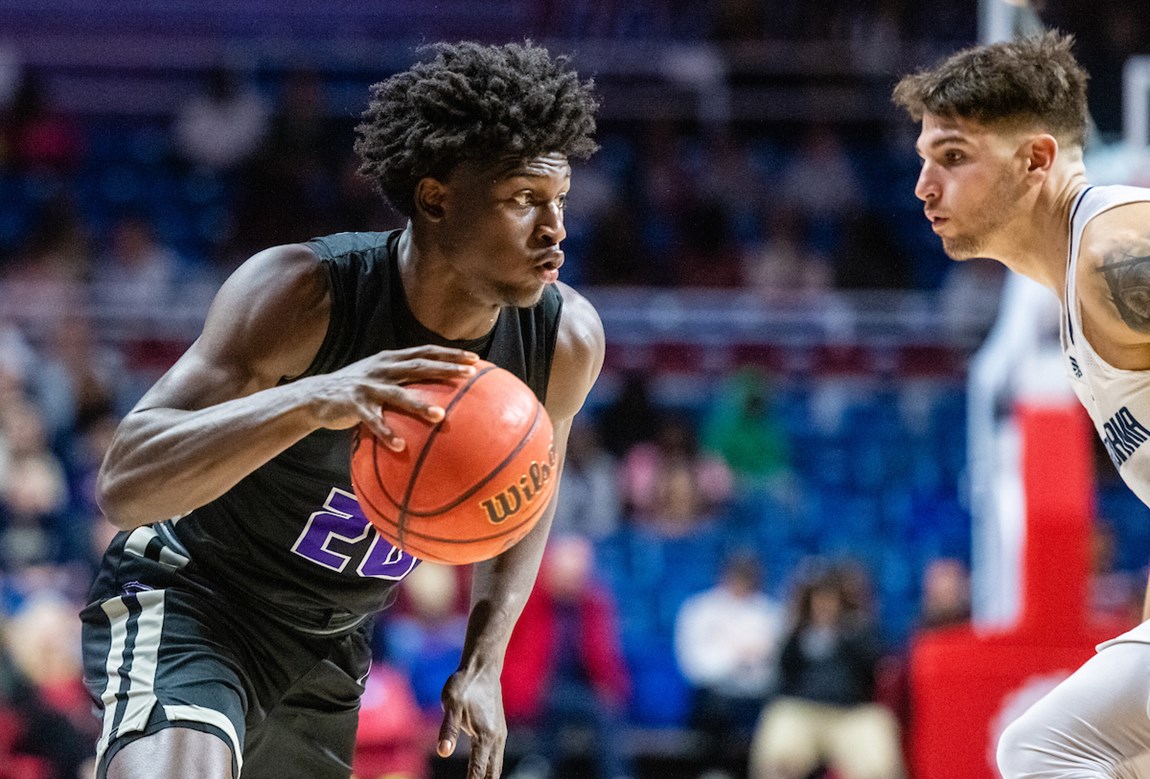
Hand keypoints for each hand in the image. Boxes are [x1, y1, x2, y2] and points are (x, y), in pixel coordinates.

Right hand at [305, 345, 478, 449]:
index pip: (425, 351)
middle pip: (418, 366)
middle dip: (445, 368)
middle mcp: (381, 368)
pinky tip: (399, 446)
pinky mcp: (353, 404)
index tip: (474, 359)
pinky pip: (373, 421)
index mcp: (391, 359)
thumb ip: (405, 379)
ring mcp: (367, 385)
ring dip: (419, 404)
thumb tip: (439, 393)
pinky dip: (386, 433)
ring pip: (398, 394)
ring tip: (440, 415)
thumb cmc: (358, 390)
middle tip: (468, 375)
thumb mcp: (380, 377)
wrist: (315, 395)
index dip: (449, 353)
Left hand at [437, 665, 506, 778]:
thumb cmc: (464, 684)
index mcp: (486, 737)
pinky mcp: (498, 729)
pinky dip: (489, 769)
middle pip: (492, 774)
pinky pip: (495, 757)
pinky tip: (482, 773)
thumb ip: (448, 730)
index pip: (478, 773)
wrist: (482, 667)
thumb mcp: (451, 705)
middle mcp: (496, 739)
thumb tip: (443, 752)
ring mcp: (499, 734)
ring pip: (496, 767)